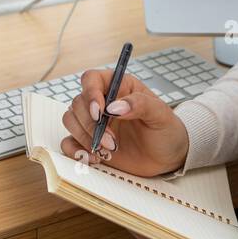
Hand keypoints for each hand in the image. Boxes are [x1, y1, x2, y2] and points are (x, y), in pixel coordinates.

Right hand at [59, 68, 189, 177]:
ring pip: (70, 120)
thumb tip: (115, 107)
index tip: (100, 112)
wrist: (168, 157)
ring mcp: (94, 123)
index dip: (90, 93)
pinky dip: (76, 151)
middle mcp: (102, 102)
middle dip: (91, 125)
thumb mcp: (160, 114)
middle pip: (78, 103)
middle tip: (111, 142)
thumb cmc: (166, 130)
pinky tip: (95, 159)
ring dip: (84, 137)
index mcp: (118, 87)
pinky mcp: (89, 142)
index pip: (92, 79)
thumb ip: (140, 105)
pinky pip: (69, 142)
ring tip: (107, 152)